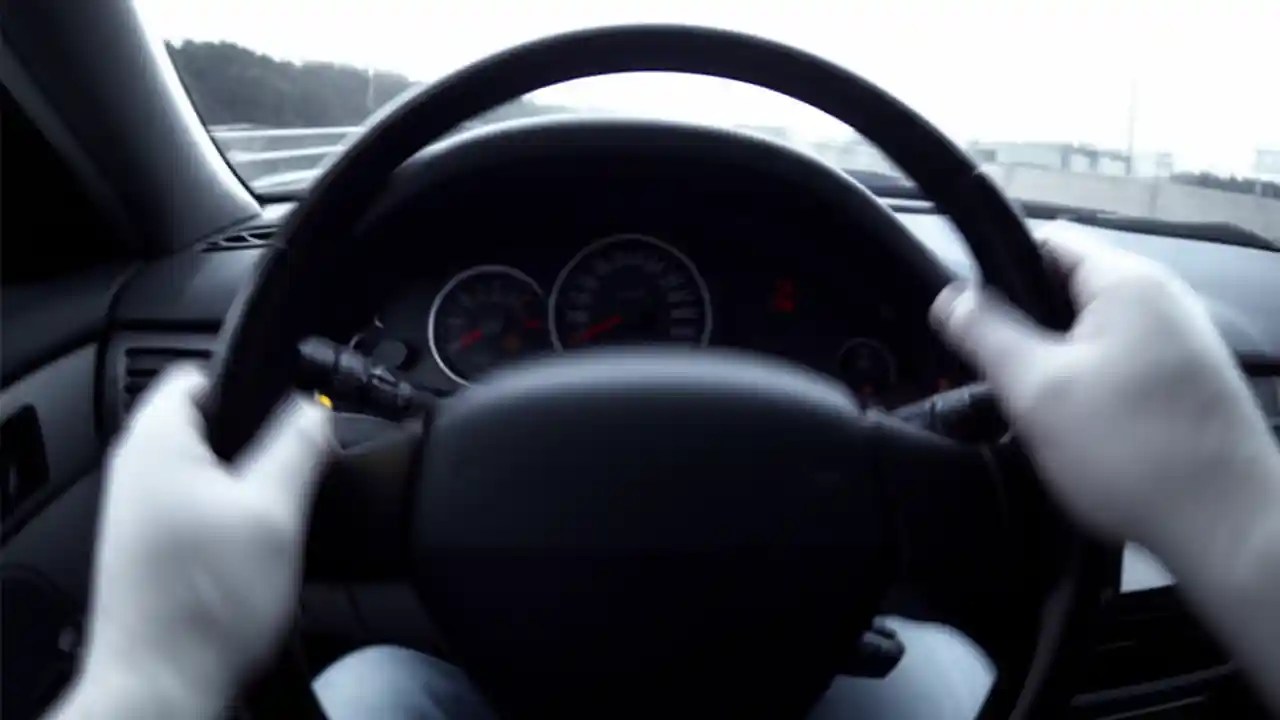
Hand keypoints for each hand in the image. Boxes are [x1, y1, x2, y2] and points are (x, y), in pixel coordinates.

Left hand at [52, 366, 330, 718]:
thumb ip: (299, 445)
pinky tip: (259, 547)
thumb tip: (318, 408)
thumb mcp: (275, 509)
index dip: (256, 380)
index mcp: (156, 441)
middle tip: (301, 465)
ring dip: (250, 482)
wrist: (163, 686)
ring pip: (210, 467)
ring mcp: (140, 510)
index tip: (297, 406)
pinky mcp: (151, 547)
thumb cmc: (207, 603)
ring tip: (282, 513)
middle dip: (261, 437)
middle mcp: (137, 468)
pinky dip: (233, 515)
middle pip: (211, 421)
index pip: (202, 372)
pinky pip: (200, 506)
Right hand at [929, 222, 1278, 551]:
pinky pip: (1120, 365)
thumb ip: (986, 335)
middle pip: (1068, 289)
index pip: (1046, 241)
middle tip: (994, 374)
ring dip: (1055, 364)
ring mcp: (1182, 342)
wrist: (1228, 529)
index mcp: (1128, 281)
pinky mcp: (1189, 384)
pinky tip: (1077, 430)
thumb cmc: (1132, 452)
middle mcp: (1163, 299)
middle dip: (1025, 327)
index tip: (969, 320)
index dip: (996, 271)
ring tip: (1032, 408)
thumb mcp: (1036, 390)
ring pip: (1092, 333)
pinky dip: (1090, 388)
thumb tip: (949, 298)